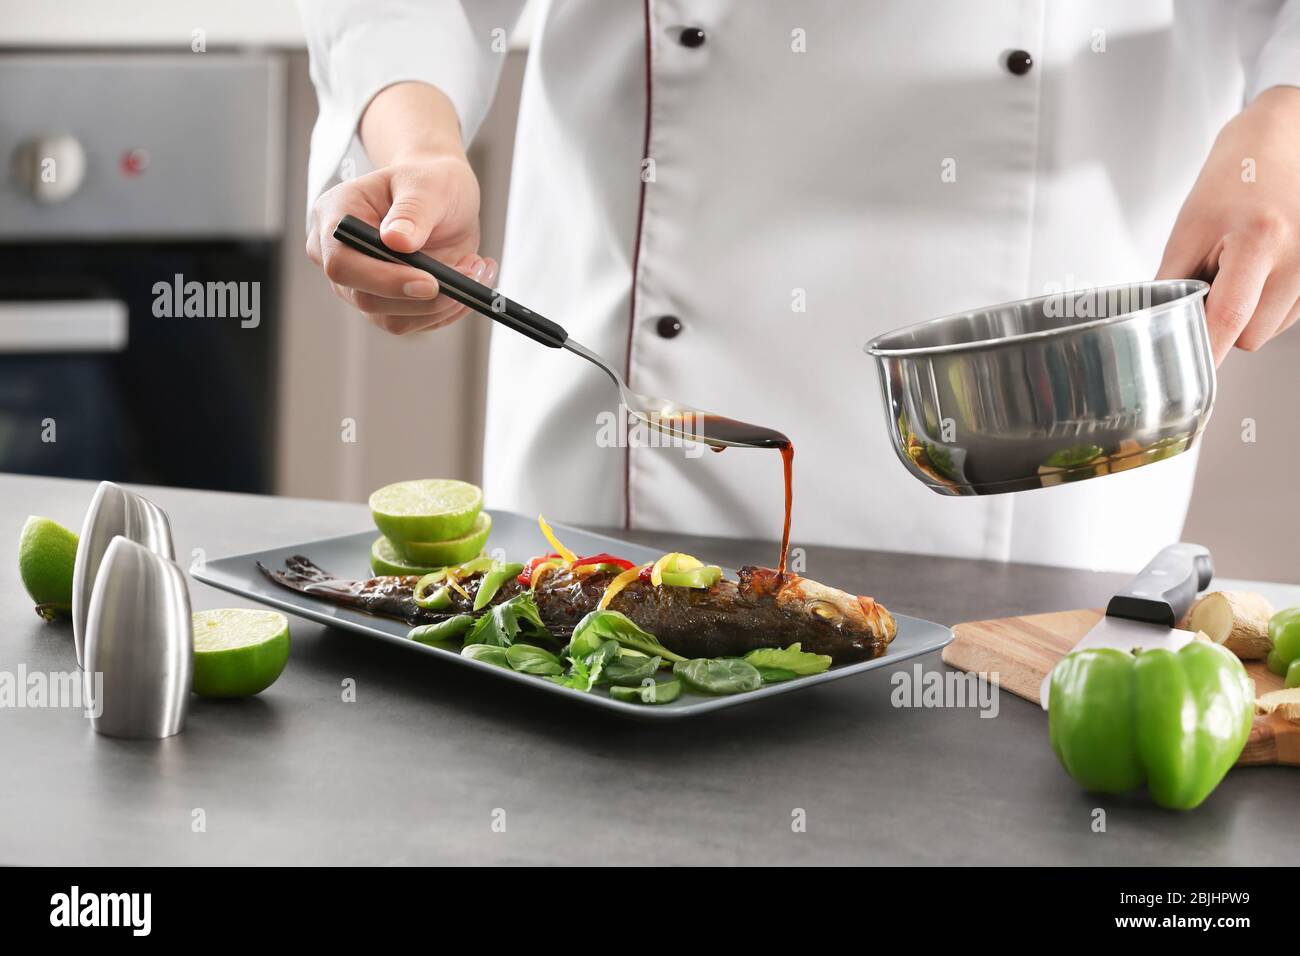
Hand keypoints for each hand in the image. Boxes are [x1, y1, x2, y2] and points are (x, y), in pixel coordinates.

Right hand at [306, 154, 497, 334]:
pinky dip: (450, 308)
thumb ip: (412, 210)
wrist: (442, 197)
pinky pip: (417, 322)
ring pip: (394, 319)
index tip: (431, 282)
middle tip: (471, 273)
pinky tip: (471, 279)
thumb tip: (396, 241)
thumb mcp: (427, 184)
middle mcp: (341, 257)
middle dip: (425, 297)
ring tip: (476, 267)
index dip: (384, 279)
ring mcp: (362, 286)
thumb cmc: (429, 183)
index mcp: (335, 218)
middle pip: (367, 299)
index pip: (342, 263)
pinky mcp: (389, 305)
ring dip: (444, 304)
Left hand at [1157, 86, 1299, 362]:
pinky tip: (1262, 269)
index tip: (1188, 371)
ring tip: (1240, 267)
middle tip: (1212, 285)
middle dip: (1224, 324)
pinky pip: (1290, 314)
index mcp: (1259, 238)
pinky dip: (1269, 304)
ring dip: (1248, 315)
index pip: (1229, 317)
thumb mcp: (1189, 227)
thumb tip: (1162, 327)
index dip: (1207, 350)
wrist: (1283, 139)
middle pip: (1252, 334)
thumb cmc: (1235, 176)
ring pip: (1272, 330)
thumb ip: (1175, 283)